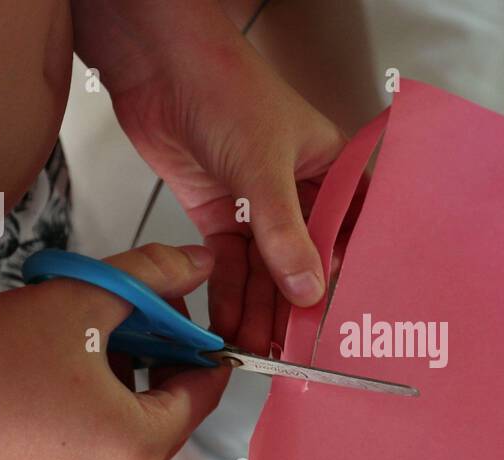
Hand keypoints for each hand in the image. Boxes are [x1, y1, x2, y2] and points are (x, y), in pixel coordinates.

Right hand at [0, 244, 229, 459]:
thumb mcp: (87, 299)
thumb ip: (153, 277)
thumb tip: (202, 260)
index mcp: (138, 446)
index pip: (202, 393)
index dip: (201, 345)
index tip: (185, 310)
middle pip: (168, 414)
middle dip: (162, 360)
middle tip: (138, 312)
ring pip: (130, 430)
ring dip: (128, 382)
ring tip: (96, 334)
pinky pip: (94, 447)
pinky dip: (96, 409)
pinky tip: (65, 367)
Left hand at [72, 0, 345, 351]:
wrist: (156, 64)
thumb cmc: (224, 86)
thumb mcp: (262, 167)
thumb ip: (283, 233)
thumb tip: (308, 289)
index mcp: (329, 170)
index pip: (347, 236)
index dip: (343, 279)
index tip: (337, 323)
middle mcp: (297, 191)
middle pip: (303, 261)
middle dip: (294, 305)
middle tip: (289, 350)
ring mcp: (255, 203)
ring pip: (264, 269)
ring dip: (259, 307)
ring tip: (256, 349)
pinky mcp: (218, 212)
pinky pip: (230, 263)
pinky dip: (228, 292)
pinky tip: (229, 322)